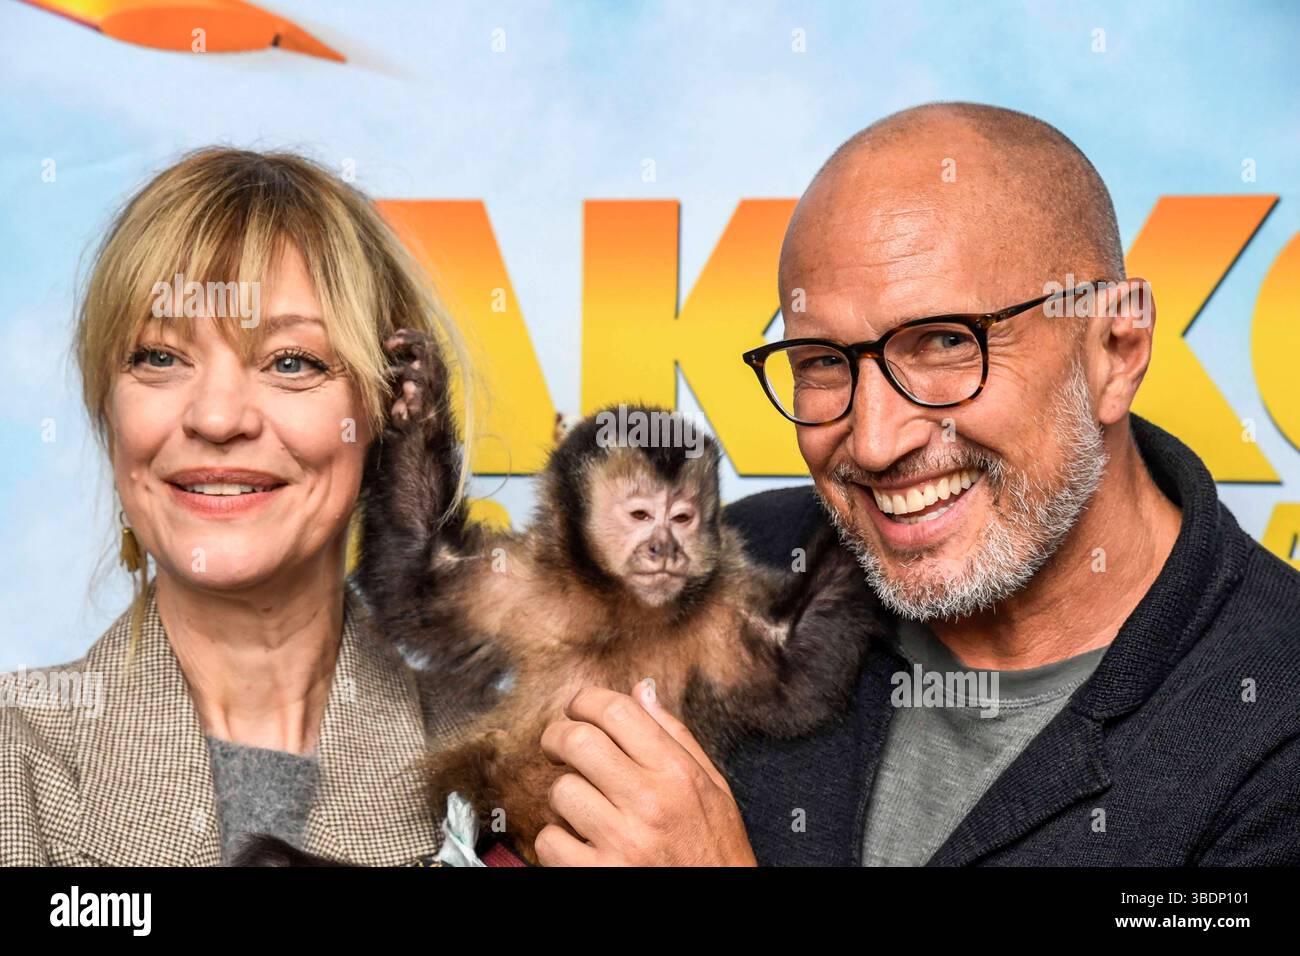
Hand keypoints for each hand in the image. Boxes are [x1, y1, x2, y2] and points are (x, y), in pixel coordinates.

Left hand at [534, 679, 757, 865]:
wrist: (720, 909)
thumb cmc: (715, 849)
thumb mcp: (712, 786)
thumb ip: (674, 735)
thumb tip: (640, 689)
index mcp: (677, 772)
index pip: (616, 710)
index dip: (584, 701)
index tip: (576, 709)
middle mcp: (650, 801)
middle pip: (578, 740)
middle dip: (557, 737)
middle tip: (558, 747)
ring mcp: (623, 841)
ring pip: (560, 791)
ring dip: (564, 797)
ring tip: (584, 807)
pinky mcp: (600, 875)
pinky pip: (551, 841)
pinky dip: (558, 841)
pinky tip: (580, 843)